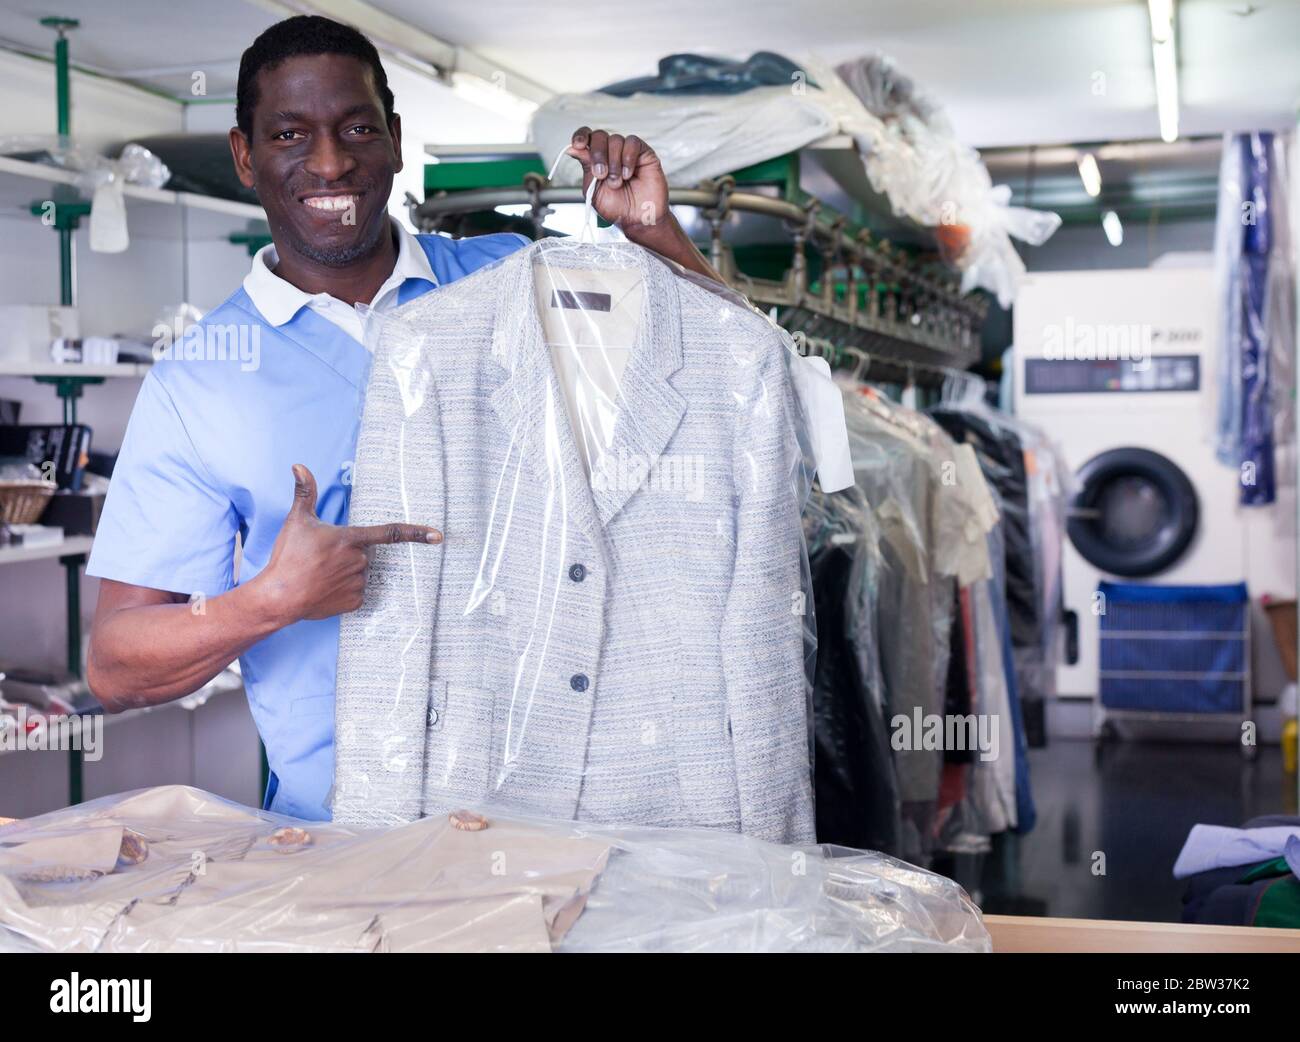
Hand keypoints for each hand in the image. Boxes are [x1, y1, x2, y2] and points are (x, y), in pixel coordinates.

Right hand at [255, 464, 441, 622]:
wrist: (279, 596)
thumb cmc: (288, 557)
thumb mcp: (297, 521)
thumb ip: (305, 493)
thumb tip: (299, 466)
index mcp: (351, 539)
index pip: (390, 533)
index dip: (416, 533)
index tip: (437, 535)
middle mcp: (360, 560)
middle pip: (364, 554)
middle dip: (348, 555)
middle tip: (322, 559)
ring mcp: (359, 582)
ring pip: (360, 573)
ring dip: (346, 573)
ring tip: (320, 575)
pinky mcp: (356, 601)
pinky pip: (356, 592)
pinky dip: (344, 590)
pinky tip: (325, 589)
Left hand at [566, 126, 670, 238]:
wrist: (637, 220)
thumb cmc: (618, 209)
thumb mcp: (593, 190)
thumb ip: (585, 167)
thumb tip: (572, 149)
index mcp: (596, 160)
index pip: (587, 137)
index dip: (581, 136)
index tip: (578, 144)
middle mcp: (611, 153)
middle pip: (600, 136)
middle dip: (598, 154)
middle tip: (601, 174)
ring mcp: (627, 152)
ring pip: (616, 139)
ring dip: (614, 162)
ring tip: (617, 181)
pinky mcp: (644, 153)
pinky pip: (633, 143)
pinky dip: (628, 158)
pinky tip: (628, 174)